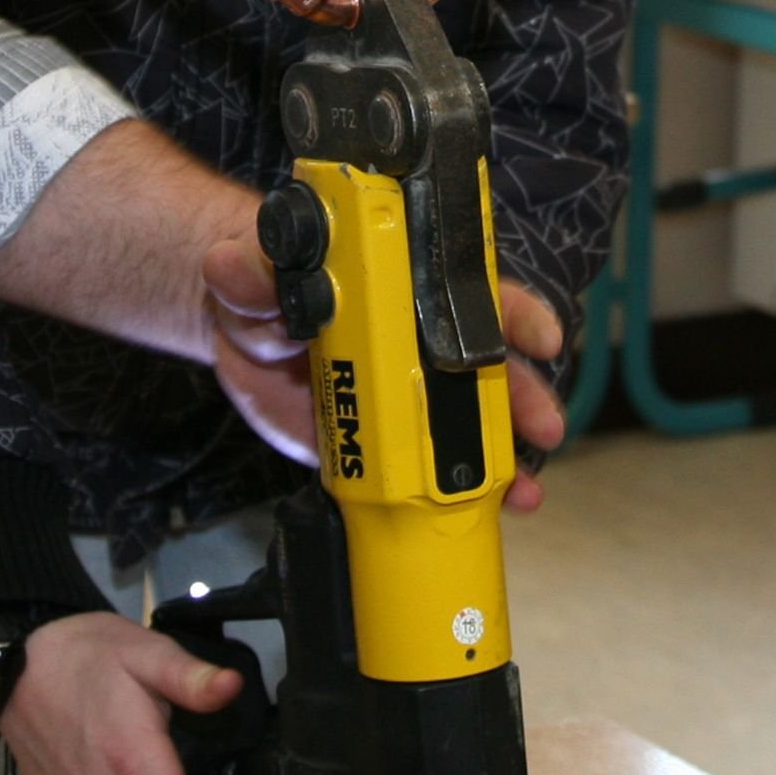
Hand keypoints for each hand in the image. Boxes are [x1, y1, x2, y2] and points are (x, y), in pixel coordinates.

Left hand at [194, 232, 566, 510]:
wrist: (241, 335)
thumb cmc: (265, 287)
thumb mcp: (256, 276)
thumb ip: (252, 275)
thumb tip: (232, 265)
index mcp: (399, 286)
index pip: (468, 291)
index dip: (510, 310)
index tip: (540, 337)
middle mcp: (418, 338)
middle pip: (486, 362)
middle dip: (521, 395)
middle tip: (543, 425)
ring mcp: (407, 391)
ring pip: (472, 419)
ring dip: (506, 453)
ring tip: (524, 490)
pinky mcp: (385, 437)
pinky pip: (431, 464)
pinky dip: (464, 490)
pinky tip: (494, 509)